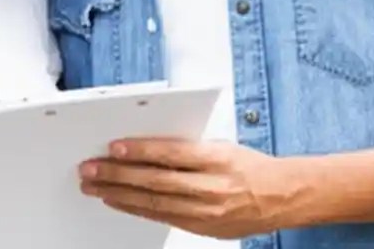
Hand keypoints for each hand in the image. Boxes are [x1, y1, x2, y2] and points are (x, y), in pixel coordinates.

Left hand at [79, 139, 302, 238]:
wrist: (282, 197)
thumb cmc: (251, 167)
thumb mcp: (221, 146)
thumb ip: (186, 148)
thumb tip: (145, 147)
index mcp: (217, 159)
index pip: (172, 154)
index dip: (140, 151)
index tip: (114, 147)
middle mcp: (212, 187)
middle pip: (156, 181)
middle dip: (118, 174)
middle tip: (91, 169)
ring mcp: (206, 212)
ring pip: (154, 203)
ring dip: (119, 194)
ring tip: (95, 186)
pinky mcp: (203, 228)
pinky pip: (163, 218)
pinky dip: (136, 209)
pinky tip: (118, 202)